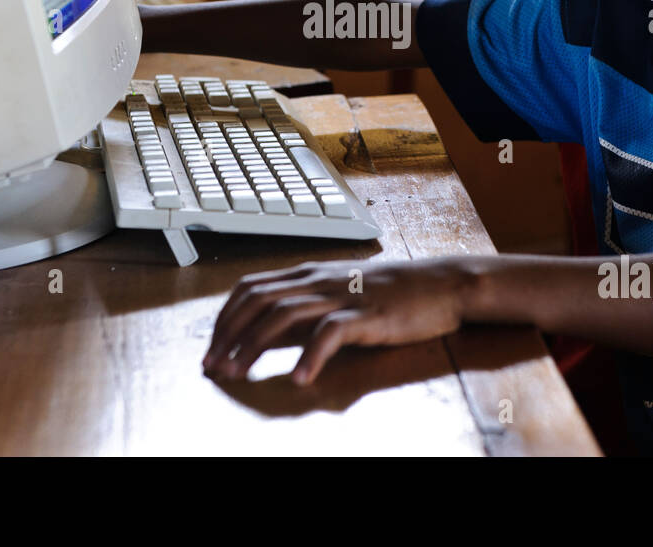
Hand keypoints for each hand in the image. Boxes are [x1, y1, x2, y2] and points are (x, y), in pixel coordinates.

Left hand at [202, 258, 475, 384]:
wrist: (440, 284)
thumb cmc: (390, 292)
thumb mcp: (339, 291)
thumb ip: (303, 306)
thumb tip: (263, 332)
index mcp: (309, 273)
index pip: (251, 288)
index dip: (225, 318)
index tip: (211, 347)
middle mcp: (319, 280)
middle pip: (258, 301)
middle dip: (228, 335)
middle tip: (212, 366)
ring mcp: (343, 295)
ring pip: (284, 315)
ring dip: (254, 346)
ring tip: (237, 375)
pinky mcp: (368, 315)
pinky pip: (331, 334)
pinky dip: (309, 356)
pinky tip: (298, 379)